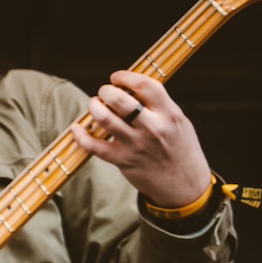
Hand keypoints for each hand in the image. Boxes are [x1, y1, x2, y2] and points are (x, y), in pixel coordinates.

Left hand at [69, 72, 210, 209]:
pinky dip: (80, 135)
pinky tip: (77, 129)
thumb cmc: (180, 148)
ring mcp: (136, 145)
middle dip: (106, 90)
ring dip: (93, 107)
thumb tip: (130, 86)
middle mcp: (152, 128)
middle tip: (105, 92)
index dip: (126, 76)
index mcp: (169, 114)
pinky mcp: (122, 160)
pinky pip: (93, 146)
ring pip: (104, 118)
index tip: (117, 77)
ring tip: (95, 105)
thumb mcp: (178, 121)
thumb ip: (158, 105)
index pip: (145, 85)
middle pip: (119, 99)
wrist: (185, 186)